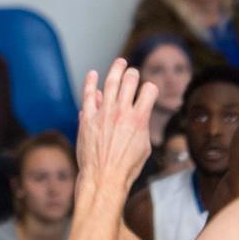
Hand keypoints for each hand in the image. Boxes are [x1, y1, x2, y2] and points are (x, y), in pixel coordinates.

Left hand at [75, 59, 157, 207]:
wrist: (104, 177)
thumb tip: (138, 113)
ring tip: (120, 62)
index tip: (148, 91)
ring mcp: (104, 114)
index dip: (150, 88)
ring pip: (110, 83)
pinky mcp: (88, 118)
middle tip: (132, 71)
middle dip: (133, 73)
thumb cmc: (127, 166)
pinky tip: (93, 74)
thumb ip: (141, 126)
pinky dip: (91, 82)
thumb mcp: (144, 146)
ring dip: (116, 70)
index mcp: (139, 119)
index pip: (149, 91)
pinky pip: (89, 95)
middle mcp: (122, 112)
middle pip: (129, 81)